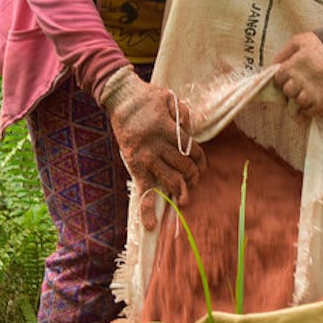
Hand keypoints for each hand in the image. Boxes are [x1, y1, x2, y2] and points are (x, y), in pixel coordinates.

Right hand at [96, 67, 205, 230]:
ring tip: (184, 200)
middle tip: (195, 180)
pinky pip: (142, 190)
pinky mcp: (134, 165)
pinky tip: (151, 225)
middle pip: (183, 168)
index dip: (200, 160)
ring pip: (169, 180)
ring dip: (180, 192)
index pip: (191, 150)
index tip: (202, 166)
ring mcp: (145, 158)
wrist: (120, 98)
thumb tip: (190, 132)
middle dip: (193, 177)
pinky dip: (146, 209)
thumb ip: (183, 114)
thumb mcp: (170, 98)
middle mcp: (157, 146)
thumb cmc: (147, 97)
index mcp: (168, 129)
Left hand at [271, 32, 322, 120]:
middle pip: (288, 91)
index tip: (288, 77)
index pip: (278, 79)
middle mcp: (301, 80)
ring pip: (299, 102)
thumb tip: (273, 66)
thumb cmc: (321, 45)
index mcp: (293, 66)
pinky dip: (308, 111)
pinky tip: (310, 103)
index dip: (282, 78)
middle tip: (298, 84)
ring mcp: (313, 92)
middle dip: (291, 88)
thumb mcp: (299, 41)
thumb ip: (284, 53)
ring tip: (306, 93)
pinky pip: (310, 112)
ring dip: (300, 99)